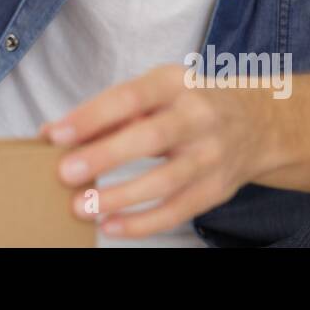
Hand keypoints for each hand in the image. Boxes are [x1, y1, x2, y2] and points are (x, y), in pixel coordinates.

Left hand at [40, 65, 280, 238]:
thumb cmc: (186, 103)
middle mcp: (197, 116)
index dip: (93, 116)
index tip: (57, 134)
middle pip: (151, 138)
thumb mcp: (154, 92)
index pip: (130, 97)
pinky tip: (111, 226)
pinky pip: (178, 210)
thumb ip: (108, 112)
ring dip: (120, 196)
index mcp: (174, 83)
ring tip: (81, 207)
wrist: (256, 122)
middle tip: (65, 173)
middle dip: (105, 156)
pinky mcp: (217, 188)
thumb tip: (52, 135)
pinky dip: (143, 222)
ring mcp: (211, 155)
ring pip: (165, 181)